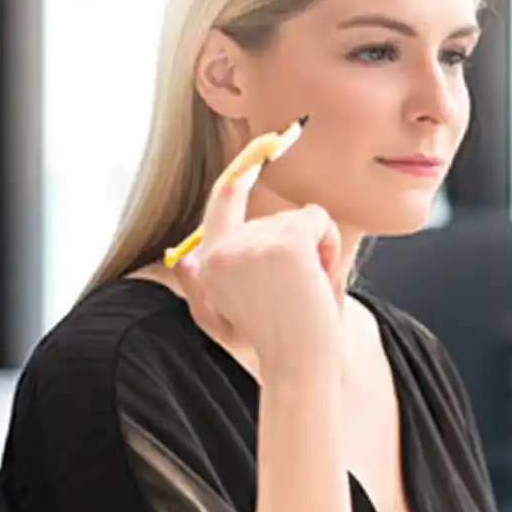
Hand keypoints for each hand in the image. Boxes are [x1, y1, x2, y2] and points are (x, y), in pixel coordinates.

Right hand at [174, 167, 343, 377]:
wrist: (298, 369)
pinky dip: (329, 247)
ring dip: (316, 251)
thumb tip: (182, 255)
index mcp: (207, 264)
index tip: (265, 142)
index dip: (241, 173)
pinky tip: (319, 278)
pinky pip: (317, 220)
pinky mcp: (283, 244)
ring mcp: (250, 244)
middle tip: (298, 292)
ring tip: (307, 292)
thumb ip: (206, 283)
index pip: (221, 203)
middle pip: (275, 216)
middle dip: (300, 247)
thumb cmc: (275, 346)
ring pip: (300, 218)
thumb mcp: (228, 317)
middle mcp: (220, 250)